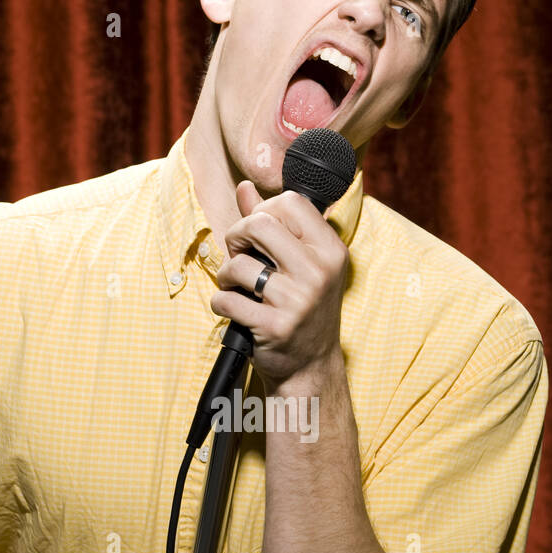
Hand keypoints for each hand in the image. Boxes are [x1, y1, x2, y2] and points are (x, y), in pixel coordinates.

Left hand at [209, 180, 348, 390]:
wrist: (310, 365)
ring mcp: (298, 301)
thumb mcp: (300, 264)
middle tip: (239, 255)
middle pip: (260, 223)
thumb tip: (244, 187)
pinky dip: (221, 302)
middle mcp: (319, 272)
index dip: (263, 210)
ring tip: (236, 286)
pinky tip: (233, 307)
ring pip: (238, 264)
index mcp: (330, 250)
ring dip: (226, 274)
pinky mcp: (275, 326)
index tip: (257, 233)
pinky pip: (227, 299)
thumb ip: (273, 223)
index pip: (290, 202)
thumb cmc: (302, 308)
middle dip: (237, 236)